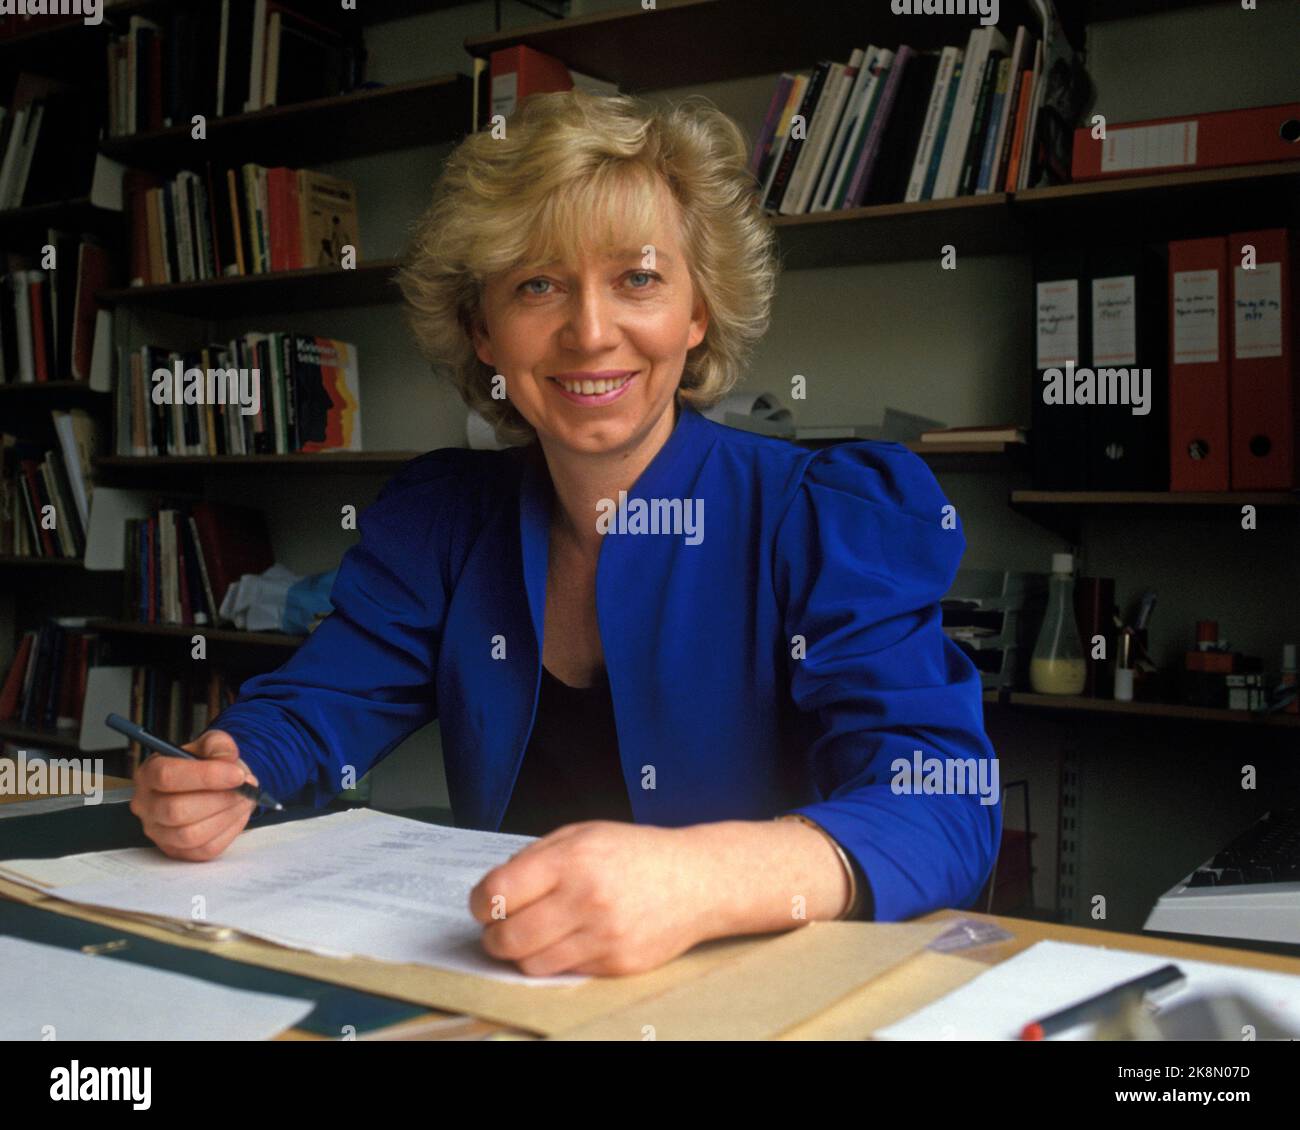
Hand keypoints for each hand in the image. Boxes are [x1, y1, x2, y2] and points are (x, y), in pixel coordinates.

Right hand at [130, 729, 258, 861]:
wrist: (214, 785)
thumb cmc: (208, 765)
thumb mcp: (213, 744)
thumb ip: (220, 745)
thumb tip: (228, 761)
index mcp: (149, 773)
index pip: (167, 776)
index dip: (206, 776)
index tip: (238, 775)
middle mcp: (146, 805)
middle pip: (176, 810)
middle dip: (220, 799)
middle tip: (246, 788)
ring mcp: (158, 832)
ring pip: (189, 835)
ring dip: (226, 816)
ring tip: (245, 800)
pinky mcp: (176, 851)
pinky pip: (204, 850)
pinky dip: (228, 832)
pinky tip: (237, 814)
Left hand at [468, 821, 716, 976]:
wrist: (697, 880)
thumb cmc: (636, 854)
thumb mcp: (584, 833)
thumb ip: (536, 857)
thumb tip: (493, 891)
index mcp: (572, 858)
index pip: (498, 891)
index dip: (479, 902)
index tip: (482, 904)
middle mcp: (586, 898)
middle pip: (508, 937)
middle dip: (493, 937)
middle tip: (497, 930)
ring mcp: (603, 936)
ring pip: (532, 963)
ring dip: (522, 953)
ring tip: (532, 936)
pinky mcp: (616, 964)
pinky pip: (565, 972)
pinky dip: (557, 960)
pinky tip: (569, 940)